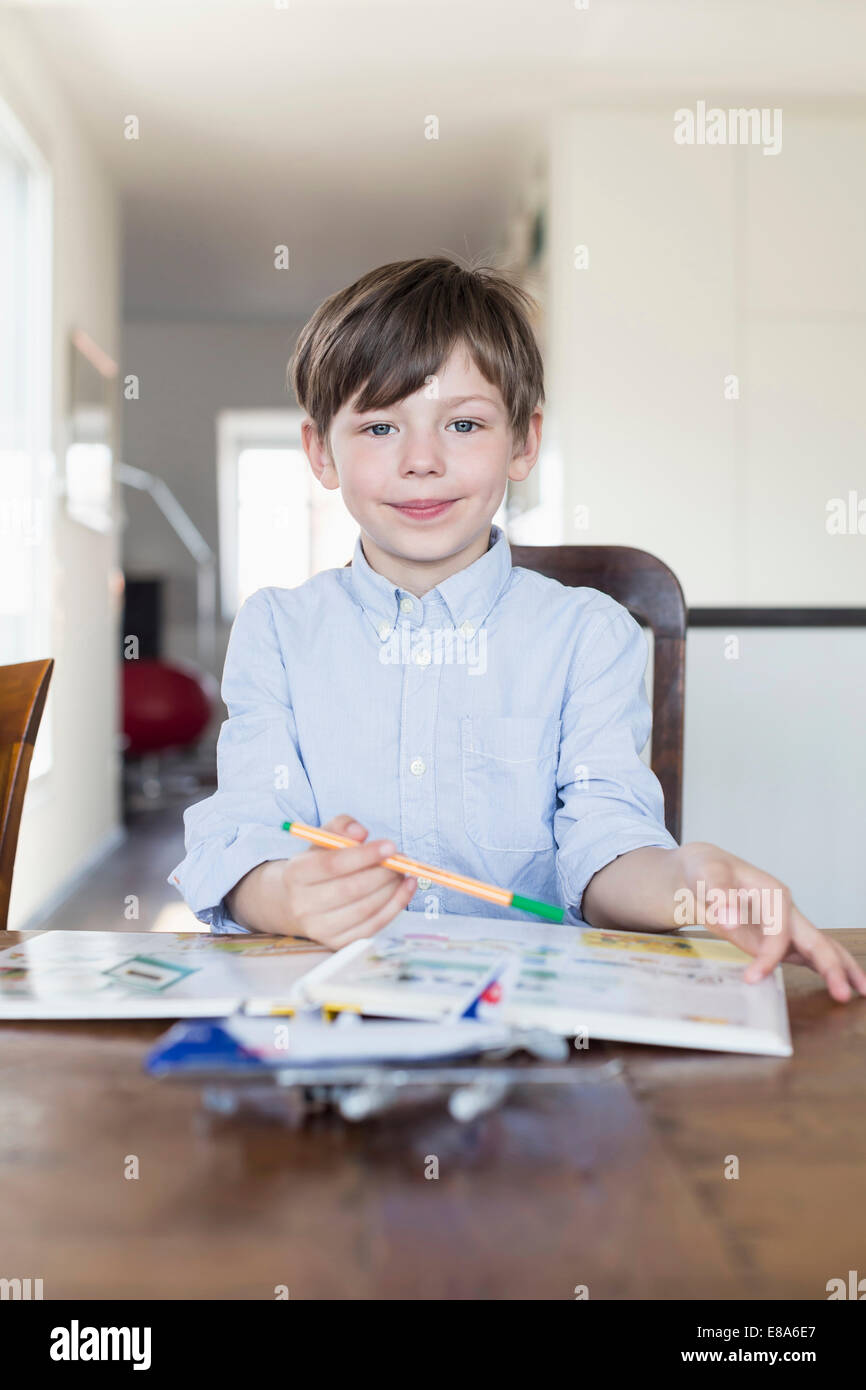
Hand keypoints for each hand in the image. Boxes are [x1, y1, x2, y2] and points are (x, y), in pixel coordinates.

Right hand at [277, 813, 415, 948]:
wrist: (296, 902)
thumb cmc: (317, 864)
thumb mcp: (323, 839)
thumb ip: (341, 826)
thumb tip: (360, 833)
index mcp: (296, 874)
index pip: (332, 864)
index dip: (364, 855)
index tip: (390, 846)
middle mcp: (303, 904)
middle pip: (350, 889)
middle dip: (383, 873)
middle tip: (401, 859)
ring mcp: (319, 928)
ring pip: (365, 909)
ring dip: (392, 889)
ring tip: (403, 872)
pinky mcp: (338, 942)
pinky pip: (373, 926)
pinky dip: (395, 906)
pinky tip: (406, 888)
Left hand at [671, 842, 865, 1002]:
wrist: (702, 873)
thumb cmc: (706, 870)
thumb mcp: (706, 876)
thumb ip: (719, 896)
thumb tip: (731, 920)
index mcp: (774, 894)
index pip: (780, 932)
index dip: (770, 956)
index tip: (753, 977)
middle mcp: (786, 912)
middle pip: (817, 940)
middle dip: (832, 967)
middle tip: (844, 994)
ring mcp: (785, 927)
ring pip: (820, 949)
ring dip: (839, 970)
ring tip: (861, 993)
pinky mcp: (778, 941)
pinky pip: (805, 957)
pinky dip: (822, 971)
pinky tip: (838, 986)